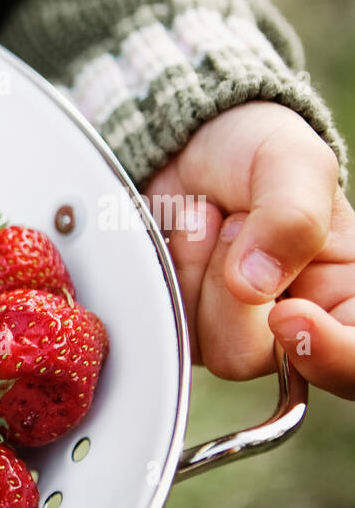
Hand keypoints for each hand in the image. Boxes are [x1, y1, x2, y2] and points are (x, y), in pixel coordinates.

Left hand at [144, 101, 354, 399]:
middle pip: (266, 359)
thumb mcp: (292, 163)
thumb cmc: (255, 154)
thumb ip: (292, 217)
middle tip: (235, 222)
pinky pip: (170, 331)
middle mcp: (293, 327)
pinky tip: (184, 238)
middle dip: (237, 295)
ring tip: (209, 218)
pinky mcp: (185, 329)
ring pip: (214, 349)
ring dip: (201, 273)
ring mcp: (232, 335)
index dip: (332, 355)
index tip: (287, 314)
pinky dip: (173, 275)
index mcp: (346, 295)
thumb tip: (254, 288)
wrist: (188, 148)